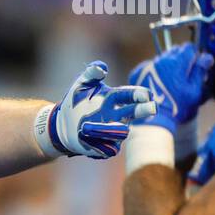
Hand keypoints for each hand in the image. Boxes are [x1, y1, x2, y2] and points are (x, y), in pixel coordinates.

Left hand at [40, 61, 155, 158]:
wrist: (62, 124)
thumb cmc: (76, 101)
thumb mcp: (81, 85)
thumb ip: (91, 74)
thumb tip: (101, 66)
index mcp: (114, 98)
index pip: (129, 95)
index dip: (138, 95)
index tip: (146, 94)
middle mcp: (117, 115)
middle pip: (134, 112)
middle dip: (143, 109)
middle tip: (152, 107)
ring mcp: (113, 132)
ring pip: (120, 132)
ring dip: (108, 129)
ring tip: (86, 126)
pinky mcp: (106, 147)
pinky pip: (108, 148)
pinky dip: (98, 144)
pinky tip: (84, 140)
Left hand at [129, 44, 212, 134]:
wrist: (152, 119)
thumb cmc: (178, 107)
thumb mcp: (195, 90)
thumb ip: (200, 71)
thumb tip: (206, 56)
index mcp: (177, 62)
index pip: (188, 47)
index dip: (193, 57)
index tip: (193, 68)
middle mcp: (160, 60)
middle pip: (174, 51)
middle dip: (180, 60)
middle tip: (182, 77)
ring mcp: (147, 66)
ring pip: (161, 59)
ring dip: (167, 66)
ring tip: (169, 84)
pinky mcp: (137, 73)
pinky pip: (149, 67)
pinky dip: (154, 72)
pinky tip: (156, 85)